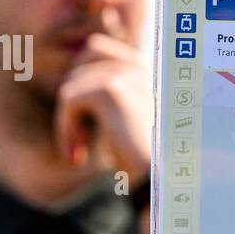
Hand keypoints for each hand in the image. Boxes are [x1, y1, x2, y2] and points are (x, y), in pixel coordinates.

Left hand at [54, 33, 151, 182]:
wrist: (168, 183)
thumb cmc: (156, 168)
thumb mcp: (139, 130)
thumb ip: (120, 106)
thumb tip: (74, 90)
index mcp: (158, 73)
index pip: (106, 49)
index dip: (89, 79)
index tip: (91, 123)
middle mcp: (147, 66)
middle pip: (91, 52)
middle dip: (79, 91)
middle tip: (80, 135)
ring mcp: (130, 74)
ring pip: (76, 80)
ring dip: (69, 118)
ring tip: (79, 150)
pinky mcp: (111, 90)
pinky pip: (70, 99)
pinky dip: (66, 129)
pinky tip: (79, 156)